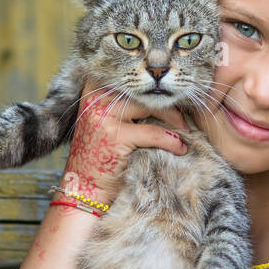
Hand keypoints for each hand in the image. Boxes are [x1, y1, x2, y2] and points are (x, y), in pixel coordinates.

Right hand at [60, 76, 189, 204]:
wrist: (83, 188)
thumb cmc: (99, 156)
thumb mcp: (106, 122)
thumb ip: (124, 105)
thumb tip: (161, 95)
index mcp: (93, 90)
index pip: (131, 80)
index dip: (154, 88)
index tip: (173, 99)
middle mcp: (96, 98)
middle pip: (142, 91)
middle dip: (167, 103)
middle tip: (183, 117)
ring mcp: (104, 115)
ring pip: (150, 107)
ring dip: (174, 119)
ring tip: (185, 130)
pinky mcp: (116, 135)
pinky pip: (154, 133)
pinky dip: (172, 141)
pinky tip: (180, 148)